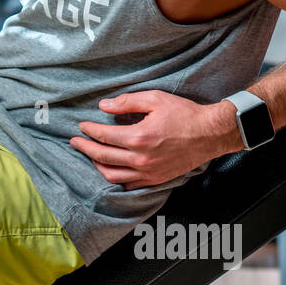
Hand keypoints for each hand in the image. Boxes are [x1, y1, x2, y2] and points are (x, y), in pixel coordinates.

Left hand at [70, 90, 233, 189]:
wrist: (211, 133)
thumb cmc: (185, 114)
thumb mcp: (155, 99)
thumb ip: (127, 102)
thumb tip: (104, 106)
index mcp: (139, 137)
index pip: (103, 136)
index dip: (89, 130)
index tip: (81, 126)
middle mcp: (141, 159)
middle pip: (102, 156)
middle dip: (85, 148)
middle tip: (75, 142)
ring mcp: (148, 173)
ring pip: (112, 175)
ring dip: (97, 165)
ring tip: (90, 155)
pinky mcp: (156, 180)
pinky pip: (129, 184)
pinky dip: (116, 178)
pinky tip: (111, 169)